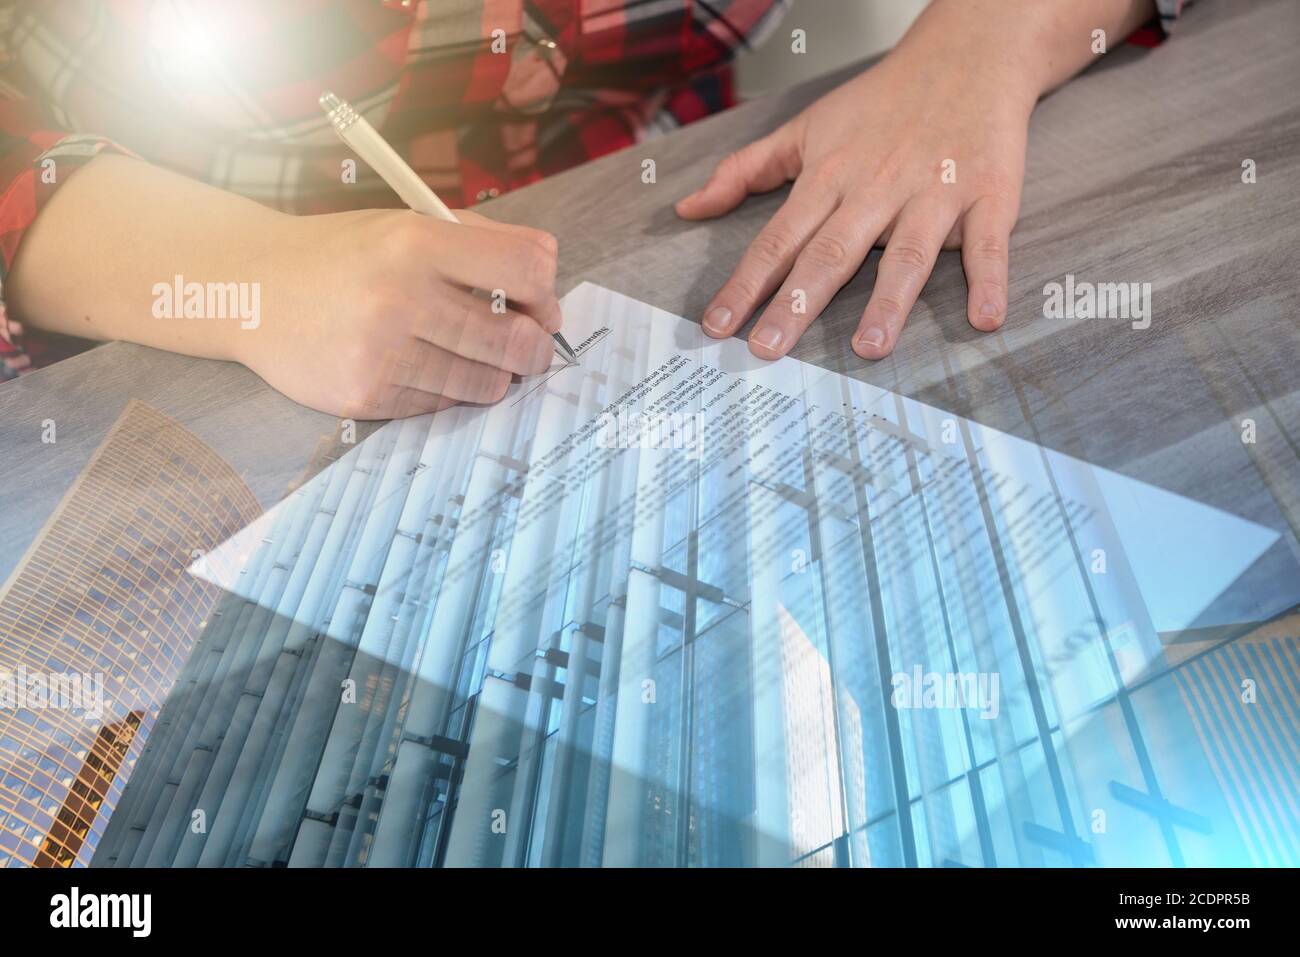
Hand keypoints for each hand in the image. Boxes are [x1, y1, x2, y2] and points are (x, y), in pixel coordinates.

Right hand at [239, 209, 560, 418]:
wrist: (251, 290)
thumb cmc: (344, 255)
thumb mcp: (406, 224)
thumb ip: (482, 240)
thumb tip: (550, 277)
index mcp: (416, 241)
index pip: (527, 269)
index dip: (547, 291)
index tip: (541, 302)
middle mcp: (399, 296)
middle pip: (518, 340)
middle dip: (537, 348)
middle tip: (528, 345)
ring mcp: (381, 352)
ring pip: (488, 383)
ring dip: (495, 374)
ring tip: (474, 355)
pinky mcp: (367, 396)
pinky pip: (444, 404)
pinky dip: (449, 390)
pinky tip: (425, 366)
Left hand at [676, 21, 1036, 359]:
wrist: (967, 55)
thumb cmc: (881, 102)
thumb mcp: (805, 128)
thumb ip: (745, 171)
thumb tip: (689, 208)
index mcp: (829, 177)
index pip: (778, 240)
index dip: (745, 285)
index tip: (718, 328)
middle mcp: (876, 189)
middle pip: (831, 253)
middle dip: (797, 304)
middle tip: (770, 349)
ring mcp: (933, 193)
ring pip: (906, 254)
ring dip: (889, 301)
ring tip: (869, 347)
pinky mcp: (987, 195)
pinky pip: (987, 244)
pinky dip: (989, 279)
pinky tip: (984, 319)